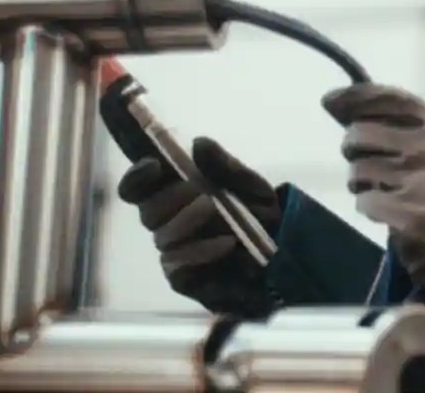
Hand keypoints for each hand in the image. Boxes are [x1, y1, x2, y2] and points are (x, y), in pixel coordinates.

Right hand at [101, 87, 281, 317]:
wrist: (287, 252)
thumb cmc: (264, 214)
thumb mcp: (252, 185)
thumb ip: (226, 166)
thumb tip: (199, 143)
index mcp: (176, 197)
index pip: (137, 189)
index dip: (137, 178)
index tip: (154, 165)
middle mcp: (168, 225)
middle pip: (148, 214)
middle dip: (174, 201)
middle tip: (205, 196)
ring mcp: (175, 254)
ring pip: (163, 240)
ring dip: (191, 226)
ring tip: (223, 220)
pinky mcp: (185, 280)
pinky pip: (178, 268)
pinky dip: (202, 252)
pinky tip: (227, 244)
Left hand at [321, 83, 424, 285]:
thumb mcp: (416, 133)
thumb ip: (379, 113)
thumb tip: (330, 100)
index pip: (386, 98)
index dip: (352, 97)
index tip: (329, 100)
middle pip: (359, 134)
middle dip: (354, 147)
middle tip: (368, 157)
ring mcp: (423, 184)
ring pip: (357, 170)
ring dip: (359, 180)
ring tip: (380, 184)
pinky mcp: (414, 217)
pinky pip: (364, 202)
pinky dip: (368, 204)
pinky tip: (385, 205)